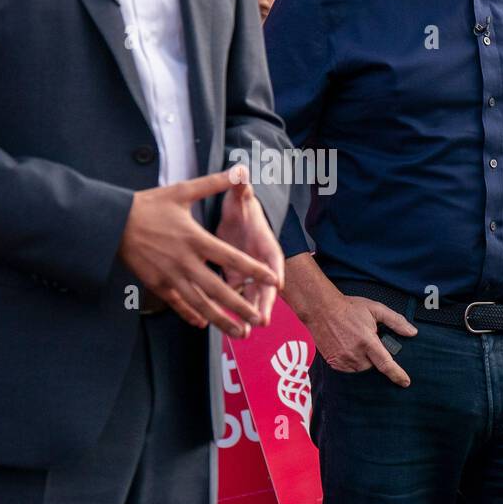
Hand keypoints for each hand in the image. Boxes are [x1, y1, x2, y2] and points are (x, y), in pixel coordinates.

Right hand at [119, 169, 279, 335]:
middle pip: (218, 289)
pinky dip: (191, 315)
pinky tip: (202, 324)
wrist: (112, 222)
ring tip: (239, 333)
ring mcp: (170, 276)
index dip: (254, 270)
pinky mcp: (157, 284)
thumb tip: (240, 168)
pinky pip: (177, 304)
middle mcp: (184, 261)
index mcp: (194, 238)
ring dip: (220, 320)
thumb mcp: (181, 191)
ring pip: (200, 303)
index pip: (231, 258)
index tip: (272, 280)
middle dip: (240, 307)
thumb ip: (213, 183)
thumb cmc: (148, 205)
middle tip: (258, 320)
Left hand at [215, 167, 284, 326]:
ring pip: (251, 297)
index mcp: (264, 243)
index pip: (273, 258)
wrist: (235, 216)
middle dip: (264, 303)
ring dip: (249, 313)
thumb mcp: (239, 198)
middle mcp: (259, 262)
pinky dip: (231, 310)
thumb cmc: (240, 206)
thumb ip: (240, 188)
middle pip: (265, 286)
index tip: (277, 285)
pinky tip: (225, 326)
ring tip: (245, 332)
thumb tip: (242, 170)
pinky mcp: (234, 278)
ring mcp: (247, 273)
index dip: (275, 271)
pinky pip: (234, 297)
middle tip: (262, 321)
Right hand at [308, 293, 416, 387]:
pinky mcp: (333, 363)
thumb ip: (395, 321)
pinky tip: (349, 348)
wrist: (321, 309)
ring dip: (364, 361)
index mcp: (367, 341)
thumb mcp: (375, 309)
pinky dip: (352, 363)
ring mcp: (343, 360)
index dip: (397, 375)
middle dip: (375, 359)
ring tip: (358, 344)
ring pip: (361, 370)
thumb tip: (412, 332)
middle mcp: (355, 354)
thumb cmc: (349, 308)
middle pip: (373, 367)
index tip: (405, 382)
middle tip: (369, 343)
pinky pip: (349, 370)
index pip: (386, 364)